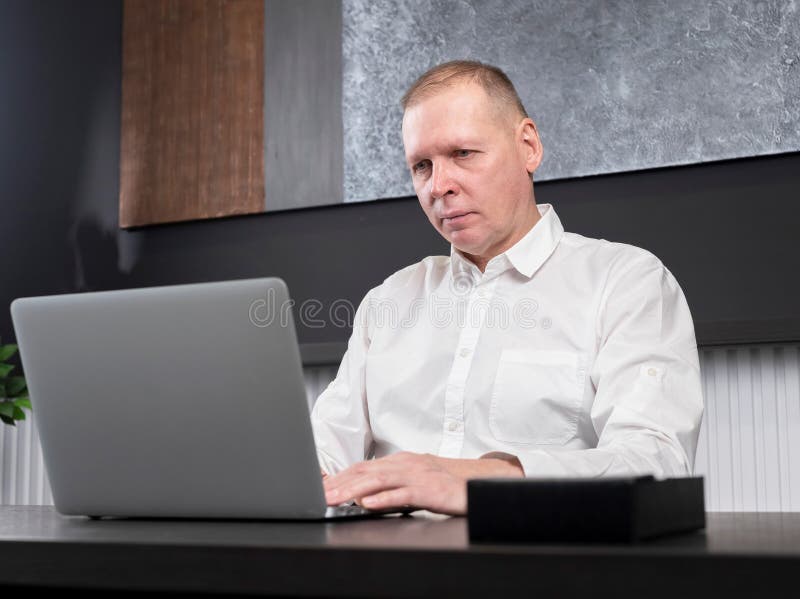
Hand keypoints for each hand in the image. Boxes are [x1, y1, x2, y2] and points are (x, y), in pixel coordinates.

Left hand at [322, 452, 523, 515]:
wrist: (480, 484)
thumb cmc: (446, 484)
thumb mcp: (414, 480)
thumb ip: (390, 484)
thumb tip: (361, 495)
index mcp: (400, 461)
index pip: (362, 468)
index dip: (338, 478)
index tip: (318, 488)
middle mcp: (406, 464)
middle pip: (365, 473)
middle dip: (338, 484)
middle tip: (317, 495)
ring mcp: (418, 475)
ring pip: (379, 481)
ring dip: (353, 491)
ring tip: (334, 499)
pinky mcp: (430, 490)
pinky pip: (403, 494)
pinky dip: (384, 499)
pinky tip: (368, 504)